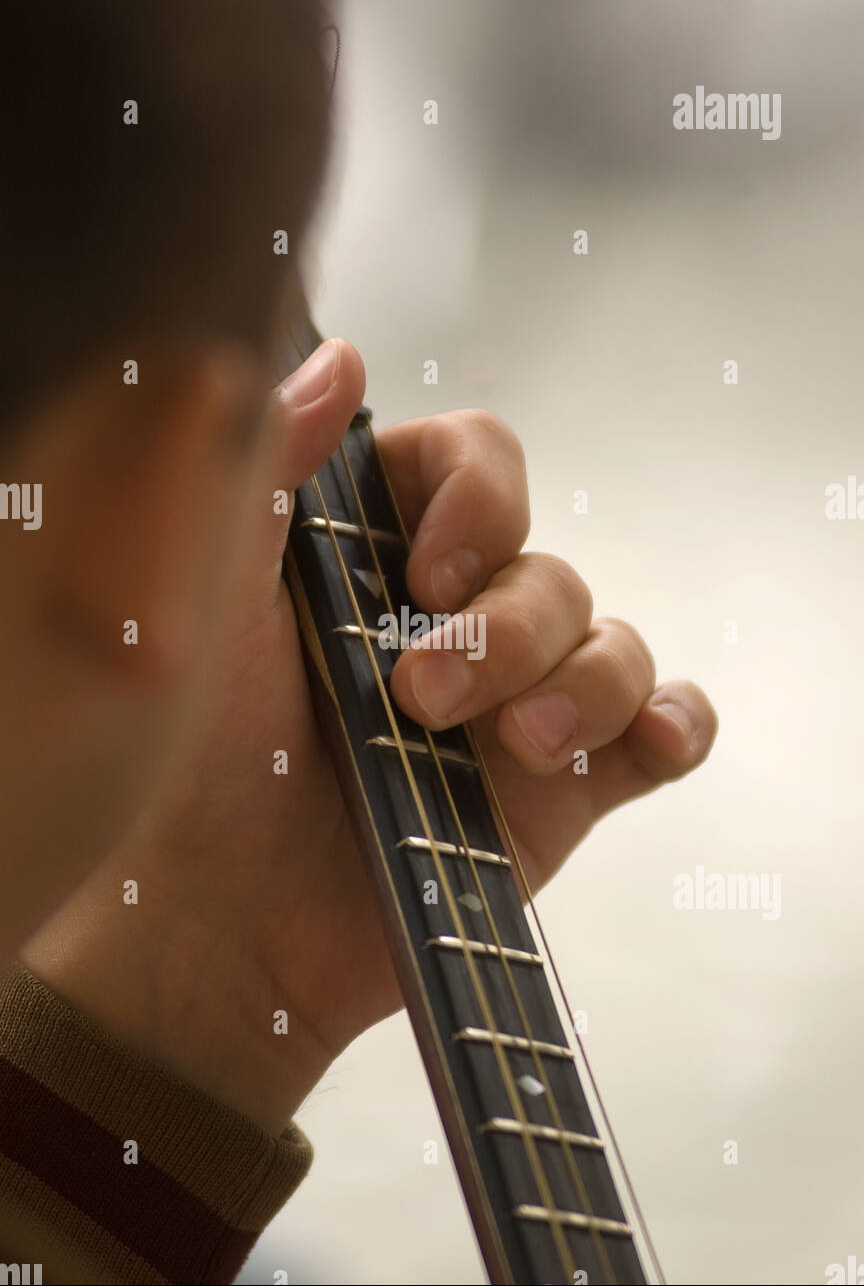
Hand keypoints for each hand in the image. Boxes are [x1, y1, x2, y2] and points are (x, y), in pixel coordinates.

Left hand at [22, 340, 716, 1134]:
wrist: (221, 926)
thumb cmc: (197, 761)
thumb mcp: (215, 598)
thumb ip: (272, 467)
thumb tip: (344, 358)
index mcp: (382, 556)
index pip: (476, 464)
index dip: (477, 496)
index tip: (429, 566)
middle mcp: (457, 619)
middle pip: (547, 566)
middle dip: (503, 631)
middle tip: (420, 697)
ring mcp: (515, 704)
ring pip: (610, 644)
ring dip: (579, 688)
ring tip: (513, 749)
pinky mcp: (559, 791)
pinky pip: (660, 728)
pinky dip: (671, 724)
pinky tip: (644, 742)